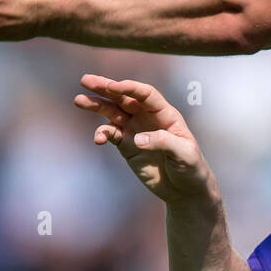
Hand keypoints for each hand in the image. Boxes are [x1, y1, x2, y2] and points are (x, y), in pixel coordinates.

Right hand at [73, 75, 214, 204]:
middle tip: (85, 80)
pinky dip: (102, 134)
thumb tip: (138, 138)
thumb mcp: (184, 154)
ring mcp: (135, 130)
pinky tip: (98, 140)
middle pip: (124, 98)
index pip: (146, 94)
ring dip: (96, 106)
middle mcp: (148, 118)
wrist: (184, 190)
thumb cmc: (191, 167)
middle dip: (105, 88)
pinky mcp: (126, 145)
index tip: (114, 87)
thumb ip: (164, 142)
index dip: (130, 88)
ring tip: (78, 100)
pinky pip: (110, 134)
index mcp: (166, 114)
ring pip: (112, 112)